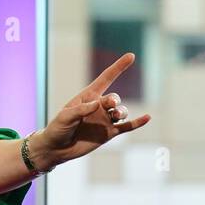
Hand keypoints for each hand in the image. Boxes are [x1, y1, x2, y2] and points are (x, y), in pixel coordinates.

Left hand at [28, 52, 150, 168]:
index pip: (106, 78)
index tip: (131, 56)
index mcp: (88, 96)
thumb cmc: (57, 128)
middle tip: (111, 104)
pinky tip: (148, 117)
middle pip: (114, 98)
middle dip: (114, 100)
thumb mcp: (65, 116)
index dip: (118, 67)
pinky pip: (127, 127)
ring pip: (121, 112)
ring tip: (116, 116)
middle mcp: (99, 106)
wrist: (56, 149)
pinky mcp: (109, 133)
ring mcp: (105, 120)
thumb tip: (97, 105)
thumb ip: (81, 109)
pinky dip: (137, 122)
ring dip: (122, 112)